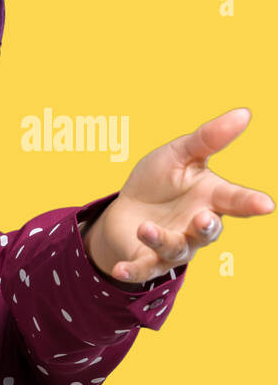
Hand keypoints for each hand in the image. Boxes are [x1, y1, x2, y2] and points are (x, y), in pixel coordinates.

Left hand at [82, 108, 274, 284]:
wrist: (126, 207)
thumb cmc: (159, 180)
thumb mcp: (180, 154)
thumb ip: (208, 139)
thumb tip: (244, 113)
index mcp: (211, 198)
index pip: (235, 200)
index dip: (250, 203)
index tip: (266, 205)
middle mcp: (196, 226)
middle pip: (208, 232)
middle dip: (206, 227)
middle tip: (203, 218)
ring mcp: (173, 246)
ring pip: (176, 249)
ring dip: (161, 240)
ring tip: (145, 228)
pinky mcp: (147, 259)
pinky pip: (143, 268)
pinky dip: (133, 271)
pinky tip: (121, 269)